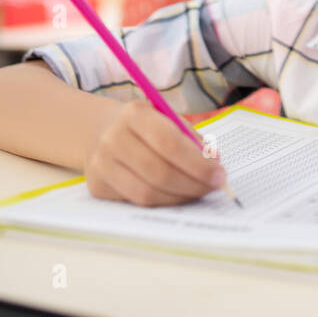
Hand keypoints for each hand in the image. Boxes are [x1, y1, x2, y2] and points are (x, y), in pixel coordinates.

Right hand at [83, 101, 226, 205]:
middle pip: (159, 172)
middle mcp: (113, 138)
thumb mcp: (166, 118)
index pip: (170, 143)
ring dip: (179, 198)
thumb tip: (215, 165)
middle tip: (213, 188)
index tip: (220, 175)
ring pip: (147, 193)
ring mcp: (101, 164)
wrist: (98, 130)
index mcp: (134, 114)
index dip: (198, 163)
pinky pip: (136, 202)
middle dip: (193, 184)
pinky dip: (162, 202)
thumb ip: (190, 139)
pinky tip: (176, 196)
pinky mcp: (97, 186)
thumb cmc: (143, 125)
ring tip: (198, 192)